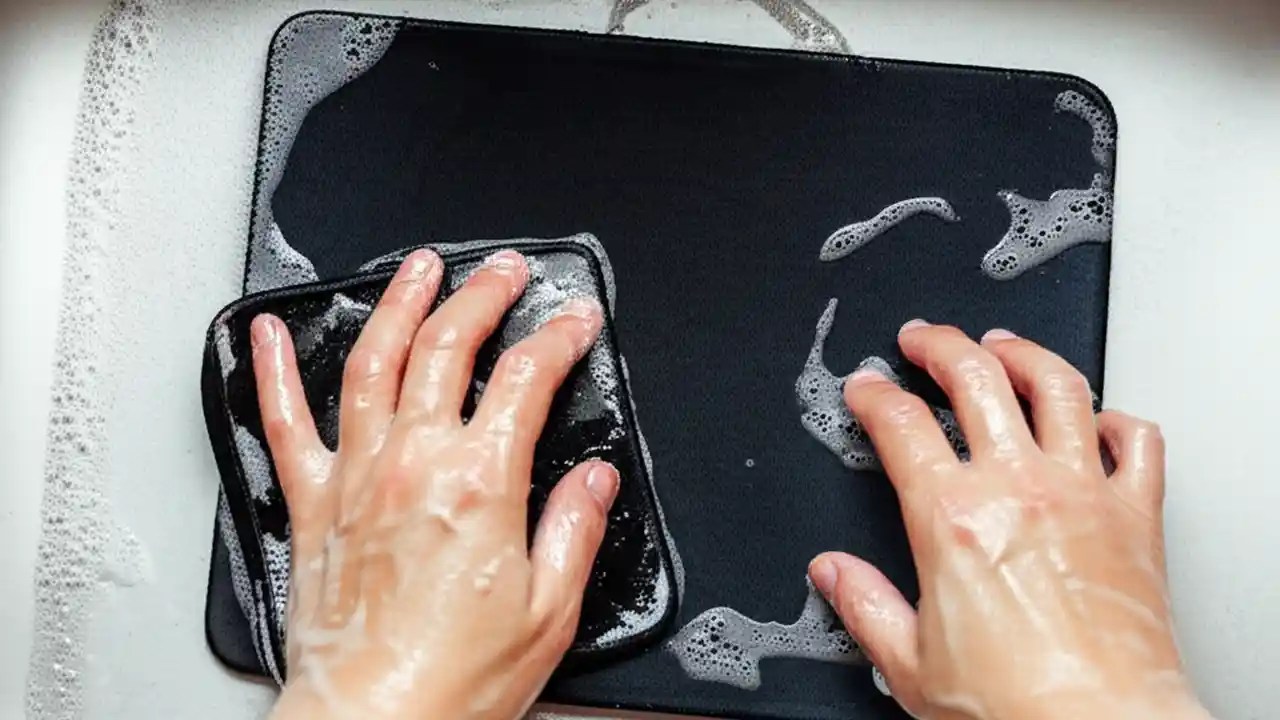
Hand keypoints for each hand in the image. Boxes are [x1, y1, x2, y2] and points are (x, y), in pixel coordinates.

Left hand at [255, 249, 618, 719]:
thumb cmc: (452, 681)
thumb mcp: (549, 609)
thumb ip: (574, 528)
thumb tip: (592, 479)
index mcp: (478, 483)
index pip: (526, 377)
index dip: (559, 336)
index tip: (575, 320)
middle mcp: (412, 464)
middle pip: (448, 346)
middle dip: (482, 295)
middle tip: (503, 272)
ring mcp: (356, 475)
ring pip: (374, 359)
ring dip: (398, 302)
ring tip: (418, 269)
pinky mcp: (312, 502)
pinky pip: (284, 421)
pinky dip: (273, 370)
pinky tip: (270, 334)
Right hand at [808, 322, 1211, 719]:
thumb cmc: (1016, 707)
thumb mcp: (910, 664)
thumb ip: (864, 605)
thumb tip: (831, 572)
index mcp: (951, 519)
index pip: (901, 424)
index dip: (874, 394)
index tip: (866, 387)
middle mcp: (1018, 490)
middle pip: (975, 377)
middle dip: (939, 344)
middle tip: (921, 338)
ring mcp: (1082, 493)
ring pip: (1056, 386)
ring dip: (1022, 353)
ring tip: (1000, 343)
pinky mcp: (1136, 515)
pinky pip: (1136, 441)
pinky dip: (1116, 418)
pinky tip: (1098, 415)